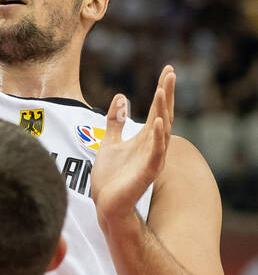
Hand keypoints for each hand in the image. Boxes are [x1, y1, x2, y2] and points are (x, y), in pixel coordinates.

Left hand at [91, 66, 174, 227]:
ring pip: (162, 131)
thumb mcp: (109, 142)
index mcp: (145, 139)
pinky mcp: (147, 173)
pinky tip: (159, 123)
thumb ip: (115, 121)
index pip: (157, 110)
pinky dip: (158, 138)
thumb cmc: (110, 177)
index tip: (168, 70)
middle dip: (166, 94)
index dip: (162, 91)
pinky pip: (156, 153)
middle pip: (164, 116)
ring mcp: (152, 160)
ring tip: (161, 90)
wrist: (105, 203)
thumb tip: (121, 97)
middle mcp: (153, 147)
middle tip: (170, 73)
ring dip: (162, 110)